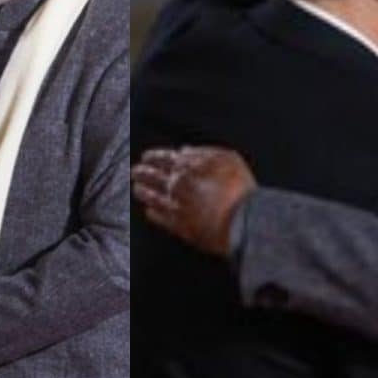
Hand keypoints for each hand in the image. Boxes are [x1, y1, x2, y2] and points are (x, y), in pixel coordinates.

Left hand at [131, 146, 256, 256]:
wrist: (243, 220)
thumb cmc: (238, 187)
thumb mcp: (227, 159)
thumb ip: (203, 152)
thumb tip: (184, 150)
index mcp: (187, 167)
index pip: (164, 159)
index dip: (154, 157)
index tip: (145, 157)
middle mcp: (176, 186)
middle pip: (153, 178)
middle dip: (142, 174)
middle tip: (134, 172)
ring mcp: (176, 207)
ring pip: (153, 198)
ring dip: (144, 193)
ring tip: (137, 190)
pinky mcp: (179, 228)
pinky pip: (160, 219)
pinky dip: (153, 214)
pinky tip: (149, 212)